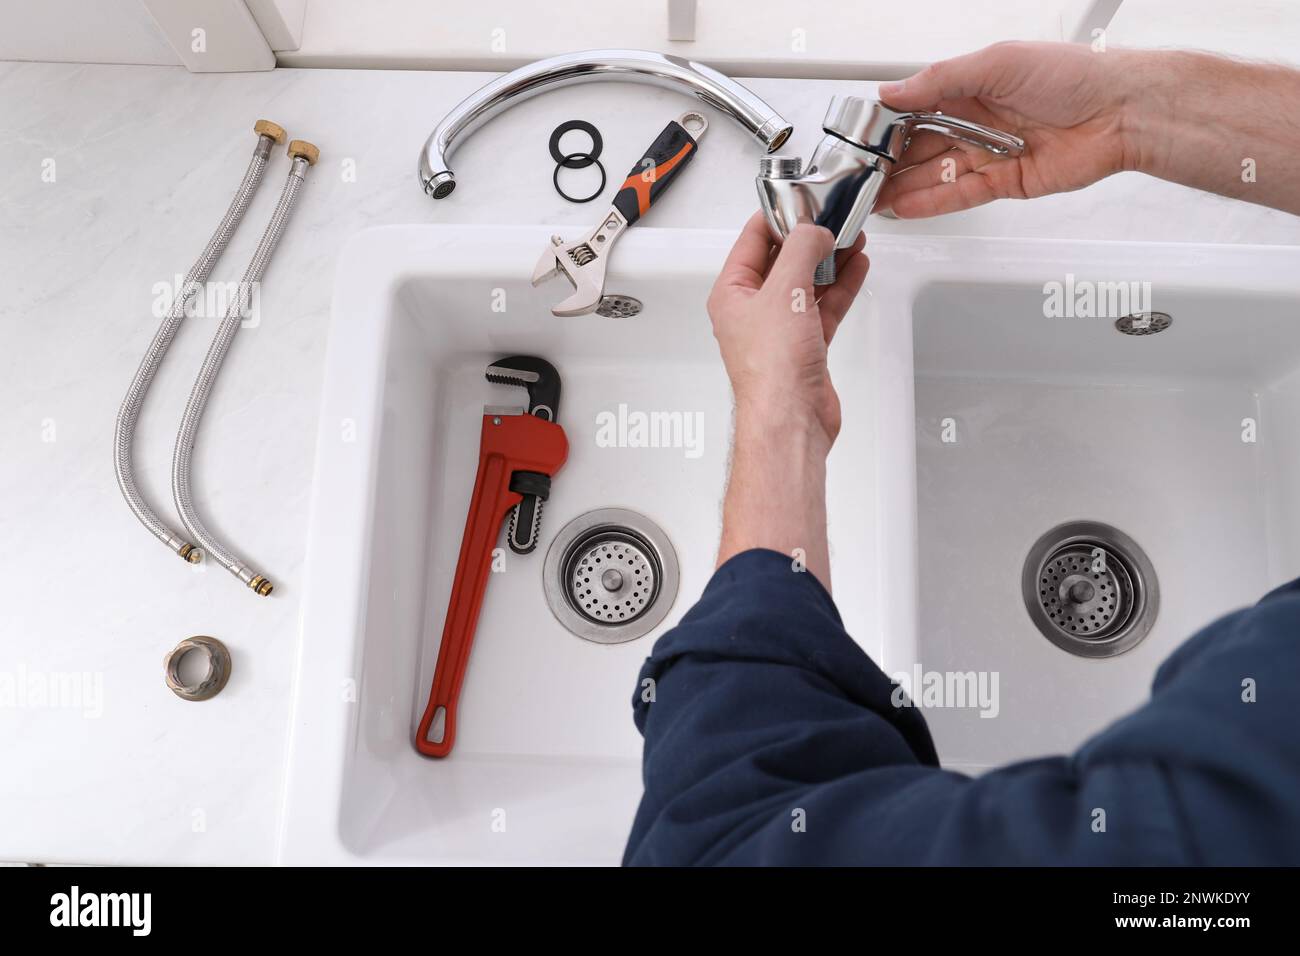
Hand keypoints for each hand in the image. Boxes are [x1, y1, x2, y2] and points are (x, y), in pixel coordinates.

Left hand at [707, 213, 868, 450]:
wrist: (791, 420)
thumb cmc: (773, 369)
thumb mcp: (786, 291)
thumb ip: (802, 252)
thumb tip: (814, 231)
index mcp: (732, 294)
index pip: (752, 240)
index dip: (778, 216)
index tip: (803, 199)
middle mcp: (752, 310)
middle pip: (782, 260)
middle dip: (810, 238)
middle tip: (834, 217)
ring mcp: (779, 329)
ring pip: (807, 283)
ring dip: (829, 261)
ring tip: (852, 237)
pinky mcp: (804, 346)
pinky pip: (824, 307)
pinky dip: (840, 287)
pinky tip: (856, 268)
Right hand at [876, 41, 1138, 217]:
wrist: (1122, 111)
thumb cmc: (1073, 75)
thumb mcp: (997, 62)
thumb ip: (941, 80)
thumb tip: (894, 91)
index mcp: (972, 86)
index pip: (917, 109)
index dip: (889, 125)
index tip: (863, 139)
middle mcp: (977, 120)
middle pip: (922, 147)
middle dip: (890, 163)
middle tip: (860, 178)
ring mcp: (990, 153)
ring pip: (937, 174)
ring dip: (904, 188)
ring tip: (873, 200)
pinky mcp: (1006, 182)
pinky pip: (962, 195)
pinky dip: (933, 202)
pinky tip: (905, 207)